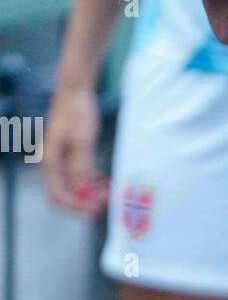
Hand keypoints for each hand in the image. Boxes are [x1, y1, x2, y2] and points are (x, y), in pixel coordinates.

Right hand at [42, 83, 107, 213]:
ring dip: (88, 192)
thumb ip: (81, 169)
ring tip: (106, 192)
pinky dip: (88, 181)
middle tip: (104, 202)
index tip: (95, 209)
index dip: (76, 206)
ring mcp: (58, 159)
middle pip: (64, 193)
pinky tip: (101, 181)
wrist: (75, 90)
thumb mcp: (83, 143)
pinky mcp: (67, 153)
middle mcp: (50, 163)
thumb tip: (83, 193)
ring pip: (71, 186)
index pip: (58, 196)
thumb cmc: (77, 113)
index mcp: (49, 162)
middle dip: (83, 201)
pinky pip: (75, 175)